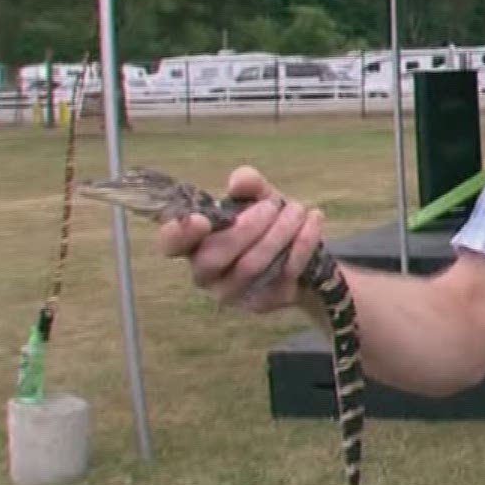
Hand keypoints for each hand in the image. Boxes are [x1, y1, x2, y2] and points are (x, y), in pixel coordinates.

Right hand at [154, 166, 324, 313]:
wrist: (303, 253)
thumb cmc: (268, 222)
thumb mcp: (260, 197)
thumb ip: (249, 185)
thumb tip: (241, 181)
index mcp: (194, 242)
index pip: (171, 244)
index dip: (179, 234)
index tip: (202, 220)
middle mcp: (205, 272)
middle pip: (213, 257)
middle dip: (248, 227)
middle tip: (273, 206)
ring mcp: (231, 292)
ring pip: (249, 266)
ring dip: (279, 232)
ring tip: (297, 210)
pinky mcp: (261, 303)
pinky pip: (281, 274)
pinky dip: (303, 243)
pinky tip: (313, 220)